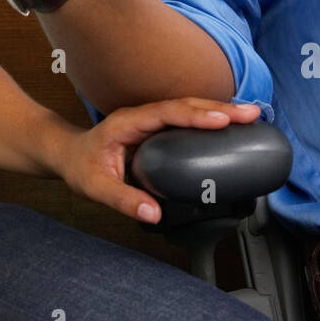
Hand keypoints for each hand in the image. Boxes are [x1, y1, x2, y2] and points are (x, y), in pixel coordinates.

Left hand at [52, 96, 260, 222]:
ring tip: (250, 116)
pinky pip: (186, 120)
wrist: (68, 155)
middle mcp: (142, 116)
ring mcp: (151, 120)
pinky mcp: (158, 129)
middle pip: (185, 105)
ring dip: (219, 110)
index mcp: (128, 123)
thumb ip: (123, 200)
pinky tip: (229, 126)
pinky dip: (209, 120)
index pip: (166, 113)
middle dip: (219, 108)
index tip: (222, 120)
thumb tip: (153, 214)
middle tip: (251, 114)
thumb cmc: (80, 168)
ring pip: (189, 109)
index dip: (195, 115)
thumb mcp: (95, 187)